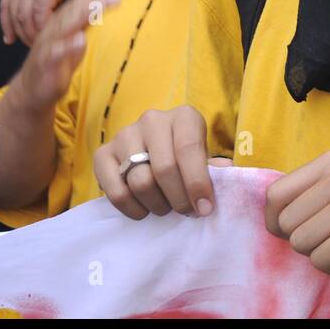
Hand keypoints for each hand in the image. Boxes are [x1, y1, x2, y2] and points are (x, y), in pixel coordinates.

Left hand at [1, 0, 98, 46]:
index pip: (6, 3)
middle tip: (31, 46)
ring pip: (25, 16)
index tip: (9, 37)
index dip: (6, 22)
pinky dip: (44, 27)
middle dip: (20, 33)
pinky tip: (52, 34)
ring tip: (43, 45)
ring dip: (32, 34)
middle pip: (14, 13)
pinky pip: (41, 13)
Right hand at [11, 0, 119, 113]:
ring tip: (98, 5)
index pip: (77, 4)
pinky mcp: (46, 64)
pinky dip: (68, 46)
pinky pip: (57, 54)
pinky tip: (80, 39)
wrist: (31, 90)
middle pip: (73, 10)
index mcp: (60, 23)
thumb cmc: (58, 62)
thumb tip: (104, 6)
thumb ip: (86, 24)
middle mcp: (53, 31)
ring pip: (65, 28)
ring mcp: (49, 46)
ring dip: (81, 16)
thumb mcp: (75, 40)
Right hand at [93, 106, 215, 218]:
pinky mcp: (102, 154)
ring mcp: (124, 135)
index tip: (204, 208)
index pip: (189, 149)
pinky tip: (144, 211)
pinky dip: (132, 209)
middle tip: (186, 212)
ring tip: (166, 209)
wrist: (151, 149)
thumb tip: (227, 175)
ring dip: (157, 205)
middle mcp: (152, 120)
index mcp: (184, 116)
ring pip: (140, 182)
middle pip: (164, 169)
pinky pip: (116, 191)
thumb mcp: (203, 158)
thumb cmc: (185, 156)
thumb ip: (214, 169)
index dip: (197, 183)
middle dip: (179, 199)